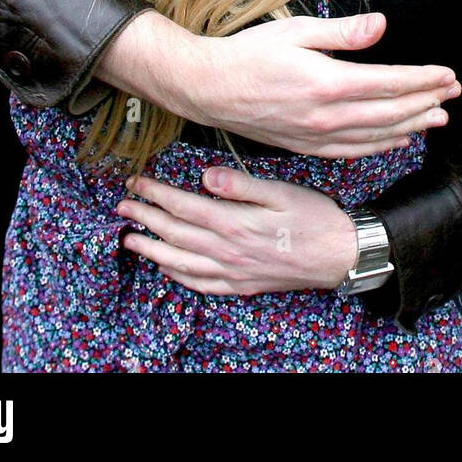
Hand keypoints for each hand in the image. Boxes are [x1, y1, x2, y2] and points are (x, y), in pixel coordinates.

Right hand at [98, 7, 460, 156]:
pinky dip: (380, 146)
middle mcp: (327, 115)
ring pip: (376, 135)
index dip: (423, 80)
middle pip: (390, 112)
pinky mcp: (305, 146)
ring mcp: (316, 135)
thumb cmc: (250, 53)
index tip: (448, 75)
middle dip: (426, 101)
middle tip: (453, 94)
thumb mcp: (296, 30)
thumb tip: (383, 25)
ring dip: (411, 125)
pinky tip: (396, 139)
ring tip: (437, 117)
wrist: (208, 88)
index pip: (390, 83)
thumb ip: (343, 32)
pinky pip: (353, 150)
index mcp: (328, 82)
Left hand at [118, 168, 357, 294]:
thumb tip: (206, 176)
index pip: (183, 206)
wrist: (339, 256)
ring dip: (152, 250)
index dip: (156, 194)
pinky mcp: (241, 285)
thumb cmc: (314, 218)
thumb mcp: (281, 191)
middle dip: (145, 218)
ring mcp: (233, 272)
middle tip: (121, 207)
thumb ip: (240, 184)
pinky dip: (179, 277)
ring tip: (130, 240)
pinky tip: (168, 270)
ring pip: (182, 262)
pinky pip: (201, 284)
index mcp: (235, 223)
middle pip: (175, 234)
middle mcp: (228, 251)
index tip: (136, 182)